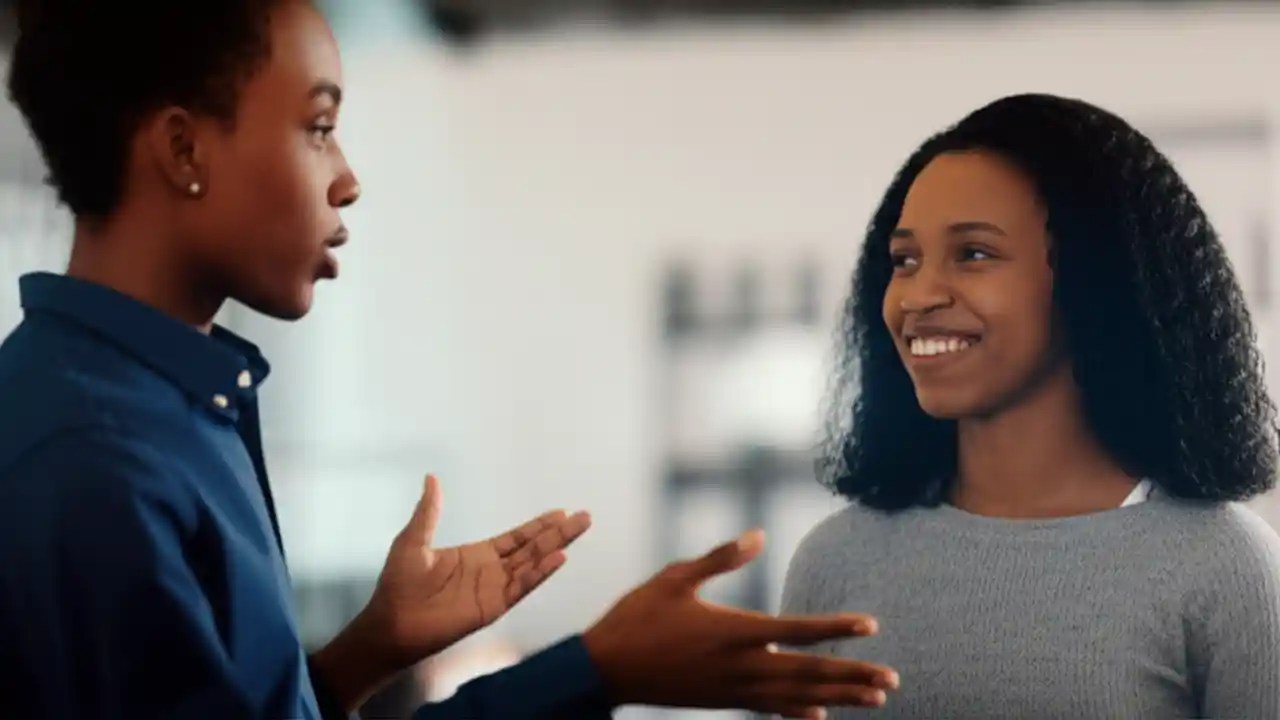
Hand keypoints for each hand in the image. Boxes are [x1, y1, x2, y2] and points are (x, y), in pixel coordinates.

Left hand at [313, 475, 590, 710]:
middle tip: (585, 516)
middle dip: (558, 532)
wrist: (392, 623)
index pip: (515, 538)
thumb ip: (429, 511)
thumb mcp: (413, 540)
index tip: (560, 512)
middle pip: (533, 548)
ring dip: (557, 547)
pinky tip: (559, 558)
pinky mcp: (494, 607)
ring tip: (580, 530)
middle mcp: (491, 571)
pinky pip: (522, 586)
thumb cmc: (399, 584)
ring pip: (533, 564)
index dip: (538, 525)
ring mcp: (495, 589)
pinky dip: (541, 573)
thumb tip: (432, 478)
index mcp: (476, 555)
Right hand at [582, 530, 898, 718]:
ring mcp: (732, 689)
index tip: (870, 625)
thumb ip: (720, 558)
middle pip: (809, 672)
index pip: (798, 631)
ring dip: (838, 697)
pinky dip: (798, 712)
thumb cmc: (638, 616)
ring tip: (875, 699)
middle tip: (891, 679)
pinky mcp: (722, 701)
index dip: (837, 628)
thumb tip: (758, 535)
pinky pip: (770, 710)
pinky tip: (820, 715)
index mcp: (734, 631)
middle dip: (852, 675)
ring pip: (797, 697)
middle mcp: (741, 665)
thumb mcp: (675, 577)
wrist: (605, 668)